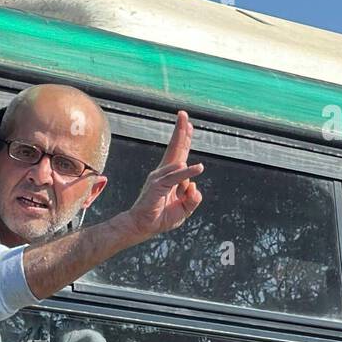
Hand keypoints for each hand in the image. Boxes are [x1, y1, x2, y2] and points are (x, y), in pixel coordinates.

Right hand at [125, 110, 203, 241]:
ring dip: (183, 142)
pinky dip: (187, 172)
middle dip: (180, 131)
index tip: (189, 125)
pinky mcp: (158, 185)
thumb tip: (194, 187)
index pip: (179, 154)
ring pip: (178, 160)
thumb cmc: (161, 218)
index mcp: (171, 177)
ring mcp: (160, 177)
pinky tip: (197, 168)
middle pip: (175, 149)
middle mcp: (164, 173)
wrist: (144, 227)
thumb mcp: (184, 209)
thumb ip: (192, 199)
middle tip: (183, 114)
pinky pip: (176, 177)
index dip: (184, 139)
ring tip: (189, 129)